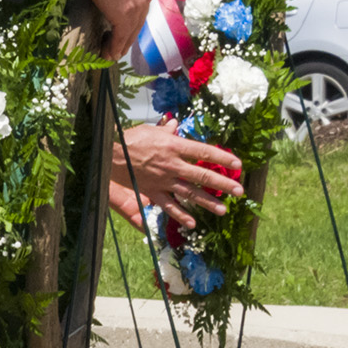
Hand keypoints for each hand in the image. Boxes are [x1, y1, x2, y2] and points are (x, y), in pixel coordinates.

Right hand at [78, 0, 155, 56]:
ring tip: (112, 53)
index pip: (142, 0)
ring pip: (133, 30)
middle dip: (129, 33)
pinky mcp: (126, 14)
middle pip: (140, 18)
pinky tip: (109, 54)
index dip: (133, 15)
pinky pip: (122, 36)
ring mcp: (139, 3)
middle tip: (119, 45)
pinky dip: (115, 47)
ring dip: (122, 44)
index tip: (123, 25)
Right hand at [110, 127, 243, 232]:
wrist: (108, 155)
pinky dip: (181, 215)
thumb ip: (166, 131)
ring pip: (190, 193)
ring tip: (223, 210)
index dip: (223, 158)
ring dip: (208, 202)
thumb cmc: (128, 139)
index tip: (238, 164)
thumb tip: (175, 125)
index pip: (204, 152)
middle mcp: (173, 165)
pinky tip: (193, 223)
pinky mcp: (152, 192)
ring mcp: (163, 181)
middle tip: (239, 191)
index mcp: (174, 146)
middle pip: (203, 175)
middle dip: (223, 184)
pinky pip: (169, 206)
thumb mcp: (149, 130)